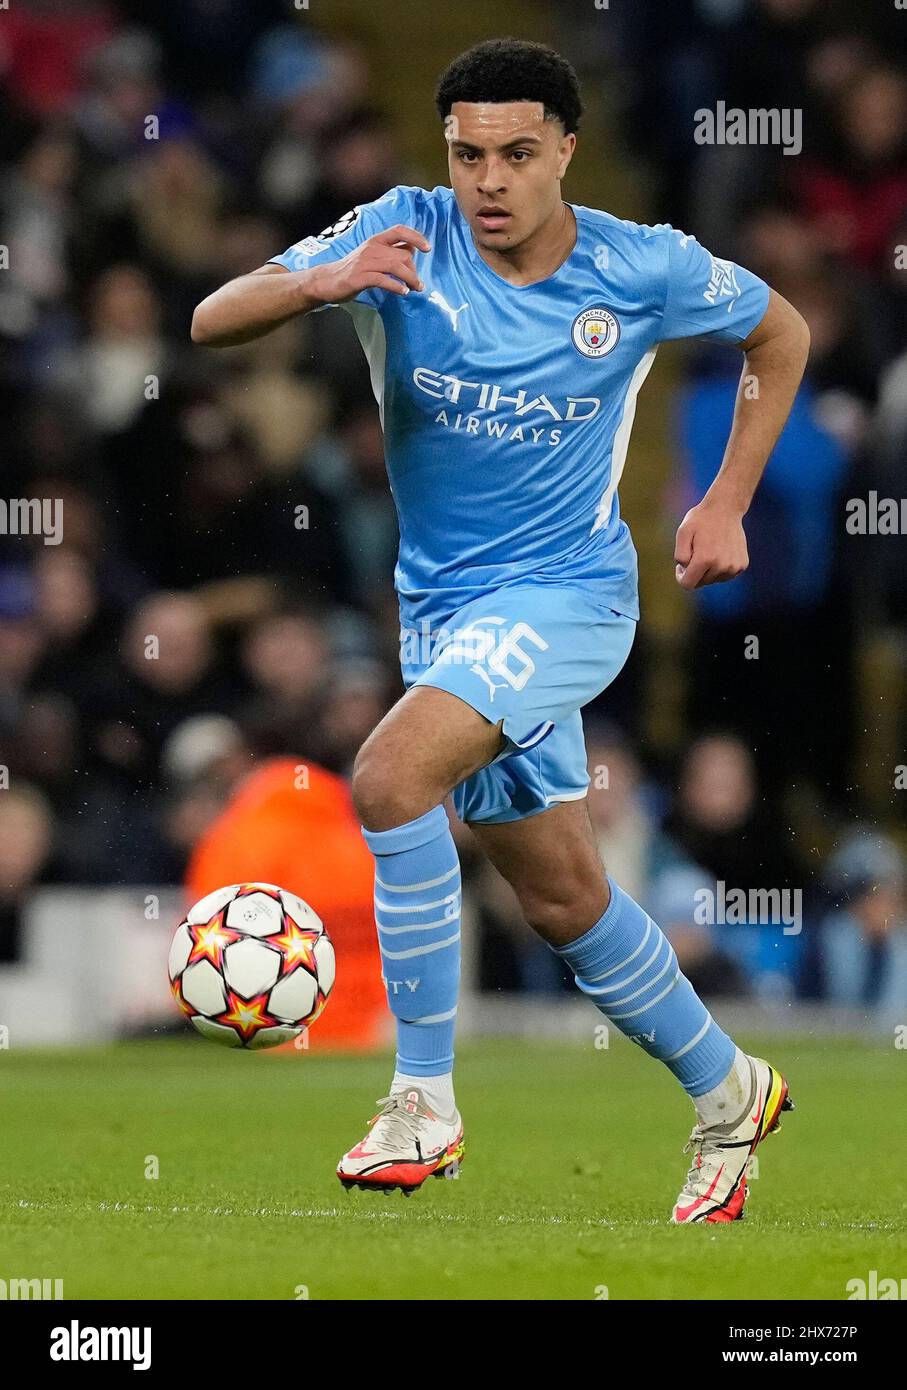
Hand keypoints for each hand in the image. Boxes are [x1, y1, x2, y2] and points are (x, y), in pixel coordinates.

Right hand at [304, 224, 430, 303]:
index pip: (399, 231)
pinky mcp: (360, 277)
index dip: (416, 237)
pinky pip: (383, 280)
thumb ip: (390, 252)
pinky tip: (403, 292)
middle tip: (417, 284)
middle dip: (414, 270)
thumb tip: (412, 249)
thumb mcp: (372, 256)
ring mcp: (365, 262)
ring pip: (396, 267)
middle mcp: (372, 248)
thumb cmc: (353, 270)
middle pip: (402, 255)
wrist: (328, 280)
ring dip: (410, 279)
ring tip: (415, 289)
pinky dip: (396, 286)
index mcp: (375, 240)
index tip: (428, 248)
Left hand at [674, 499, 748, 588]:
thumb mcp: (682, 533)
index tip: (681, 567)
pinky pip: (726, 575)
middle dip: (695, 571)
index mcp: (705, 559)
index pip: (688, 585)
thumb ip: (680, 555)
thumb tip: (686, 571)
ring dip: (708, 570)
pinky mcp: (742, 565)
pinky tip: (720, 551)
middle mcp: (721, 566)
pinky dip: (720, 568)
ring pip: (714, 580)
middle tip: (696, 551)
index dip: (681, 577)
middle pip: (701, 582)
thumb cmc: (701, 520)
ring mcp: (734, 567)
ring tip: (709, 549)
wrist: (726, 508)